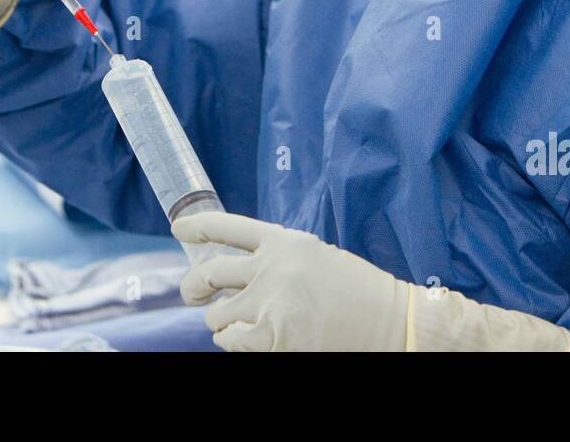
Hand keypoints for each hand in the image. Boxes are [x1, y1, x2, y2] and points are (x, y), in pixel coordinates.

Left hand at [172, 212, 408, 351]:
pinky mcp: (272, 335)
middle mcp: (272, 266)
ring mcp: (270, 301)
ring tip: (238, 325)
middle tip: (193, 293)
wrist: (390, 322)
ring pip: (217, 313)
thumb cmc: (360, 292)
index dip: (197, 226)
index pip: (228, 226)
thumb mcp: (317, 257)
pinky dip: (232, 342)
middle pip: (211, 272)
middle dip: (194, 285)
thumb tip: (238, 275)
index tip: (179, 229)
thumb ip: (279, 259)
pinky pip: (230, 340)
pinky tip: (244, 340)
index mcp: (285, 241)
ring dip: (220, 322)